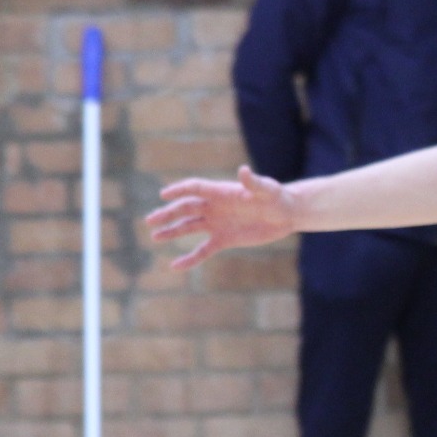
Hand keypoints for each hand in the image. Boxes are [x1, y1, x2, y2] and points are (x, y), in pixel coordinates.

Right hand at [146, 166, 297, 270]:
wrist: (286, 214)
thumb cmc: (277, 197)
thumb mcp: (267, 190)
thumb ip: (253, 183)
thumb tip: (243, 171)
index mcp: (222, 192)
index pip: (195, 188)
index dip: (180, 190)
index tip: (164, 195)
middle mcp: (215, 207)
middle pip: (186, 208)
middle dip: (168, 214)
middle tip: (150, 221)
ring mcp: (218, 223)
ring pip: (189, 228)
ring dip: (172, 232)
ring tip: (155, 236)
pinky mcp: (225, 239)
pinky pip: (203, 250)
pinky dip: (190, 258)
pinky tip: (175, 265)